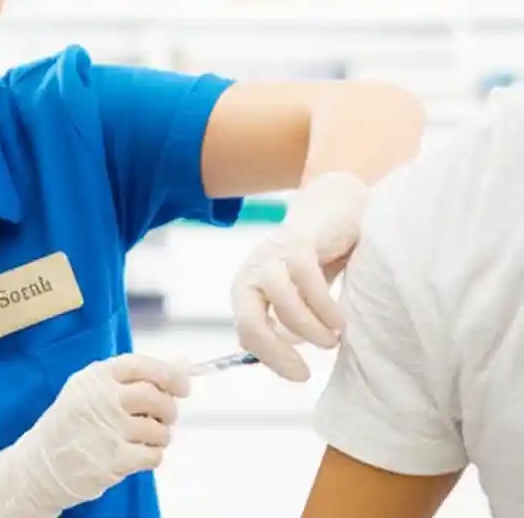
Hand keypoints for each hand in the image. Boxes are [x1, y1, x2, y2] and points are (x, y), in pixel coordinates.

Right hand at [0, 354, 190, 517]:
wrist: (42, 464)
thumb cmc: (72, 424)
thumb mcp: (90, 390)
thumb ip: (130, 379)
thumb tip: (181, 369)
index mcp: (95, 377)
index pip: (141, 365)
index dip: (169, 374)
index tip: (182, 387)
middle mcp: (101, 399)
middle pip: (155, 396)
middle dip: (168, 409)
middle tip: (164, 417)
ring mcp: (108, 430)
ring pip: (159, 429)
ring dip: (160, 436)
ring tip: (143, 438)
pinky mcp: (114, 460)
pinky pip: (154, 455)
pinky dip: (152, 455)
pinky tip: (136, 453)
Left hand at [231, 172, 370, 381]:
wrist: (336, 209)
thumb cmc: (318, 260)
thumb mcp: (298, 296)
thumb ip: (287, 323)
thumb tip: (283, 359)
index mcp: (248, 291)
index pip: (247, 332)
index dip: (270, 358)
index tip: (300, 375)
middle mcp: (254, 274)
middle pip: (250, 320)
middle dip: (275, 351)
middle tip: (305, 372)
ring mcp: (273, 256)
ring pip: (281, 299)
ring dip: (308, 327)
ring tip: (332, 339)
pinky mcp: (298, 241)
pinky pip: (305, 276)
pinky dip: (323, 304)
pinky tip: (339, 319)